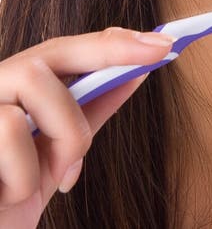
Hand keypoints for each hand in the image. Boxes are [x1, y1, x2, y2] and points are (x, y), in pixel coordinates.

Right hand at [0, 27, 173, 227]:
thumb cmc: (7, 203)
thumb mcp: (56, 158)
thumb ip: (88, 114)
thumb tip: (134, 74)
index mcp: (13, 90)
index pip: (62, 50)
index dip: (112, 42)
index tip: (162, 42)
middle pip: (50, 52)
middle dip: (107, 55)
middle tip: (152, 59)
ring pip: (34, 83)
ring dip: (64, 135)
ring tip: (52, 176)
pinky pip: (10, 131)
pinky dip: (24, 173)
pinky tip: (9, 194)